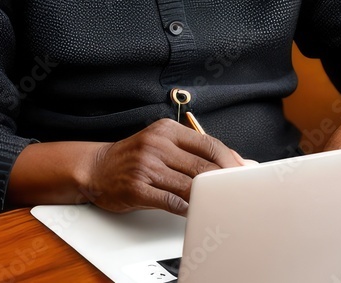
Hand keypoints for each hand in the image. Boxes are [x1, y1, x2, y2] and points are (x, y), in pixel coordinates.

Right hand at [83, 119, 243, 215]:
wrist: (96, 168)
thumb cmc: (134, 157)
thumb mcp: (162, 143)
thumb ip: (193, 150)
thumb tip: (231, 160)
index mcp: (167, 130)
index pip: (208, 143)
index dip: (230, 160)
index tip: (244, 172)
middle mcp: (157, 145)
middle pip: (202, 165)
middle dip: (224, 180)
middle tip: (239, 190)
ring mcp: (146, 166)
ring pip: (189, 184)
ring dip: (208, 196)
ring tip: (221, 201)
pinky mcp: (137, 188)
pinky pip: (171, 201)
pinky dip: (187, 208)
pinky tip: (195, 210)